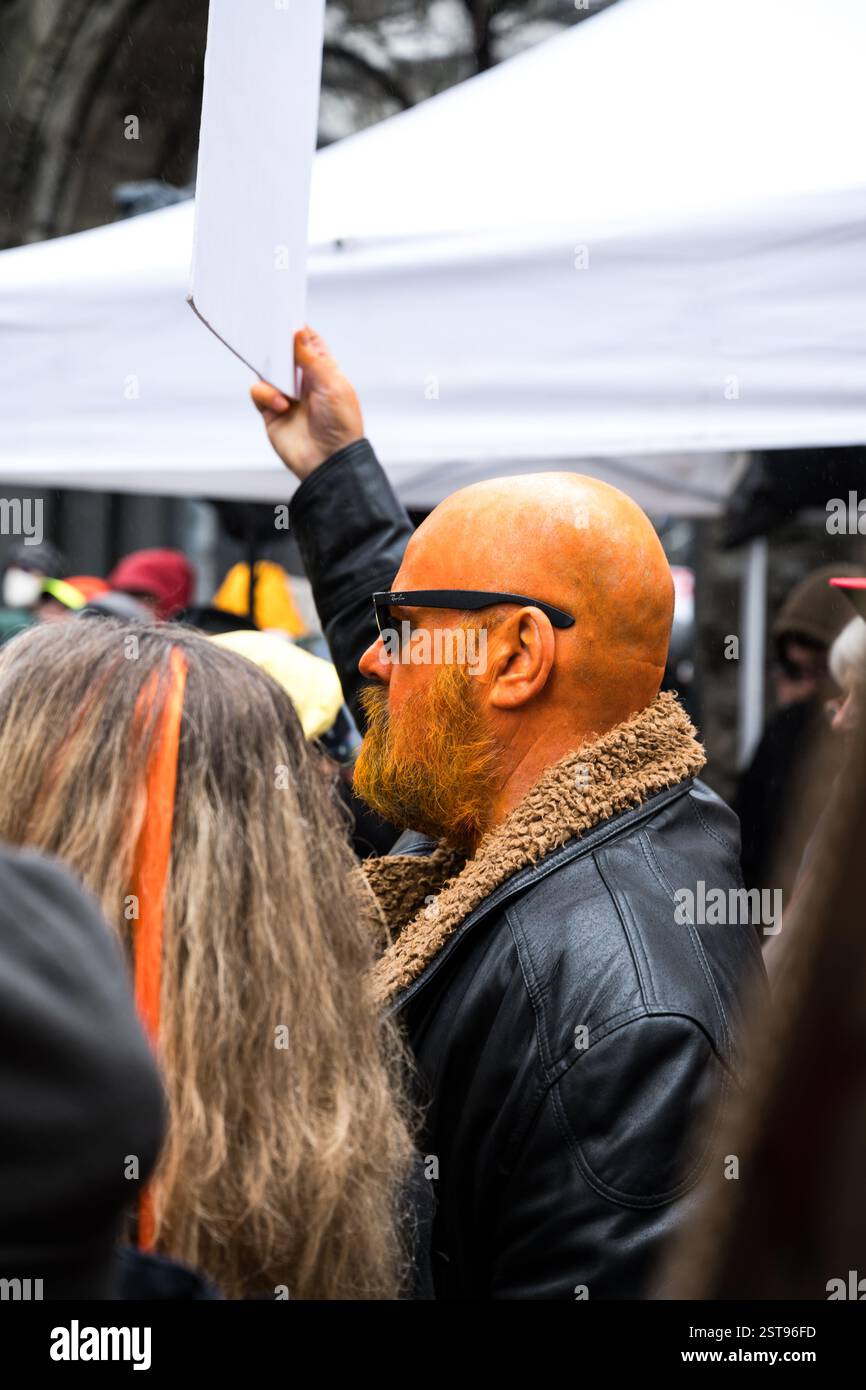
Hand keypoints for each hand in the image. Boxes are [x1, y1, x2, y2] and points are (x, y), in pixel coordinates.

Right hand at [250, 327, 363, 480]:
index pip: (308, 341)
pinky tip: (282, 406)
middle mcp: (304, 380)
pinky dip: (266, 395)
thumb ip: (311, 358)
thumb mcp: (332, 384)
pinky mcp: (271, 411)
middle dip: (275, 345)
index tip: (284, 314)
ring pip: (267, 370)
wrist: (329, 462)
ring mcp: (287, 395)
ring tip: (284, 387)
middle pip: (283, 352)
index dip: (297, 329)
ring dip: (272, 374)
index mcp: (324, 370)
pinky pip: (258, 391)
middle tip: (267, 335)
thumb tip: (297, 332)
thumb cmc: (341, 425)